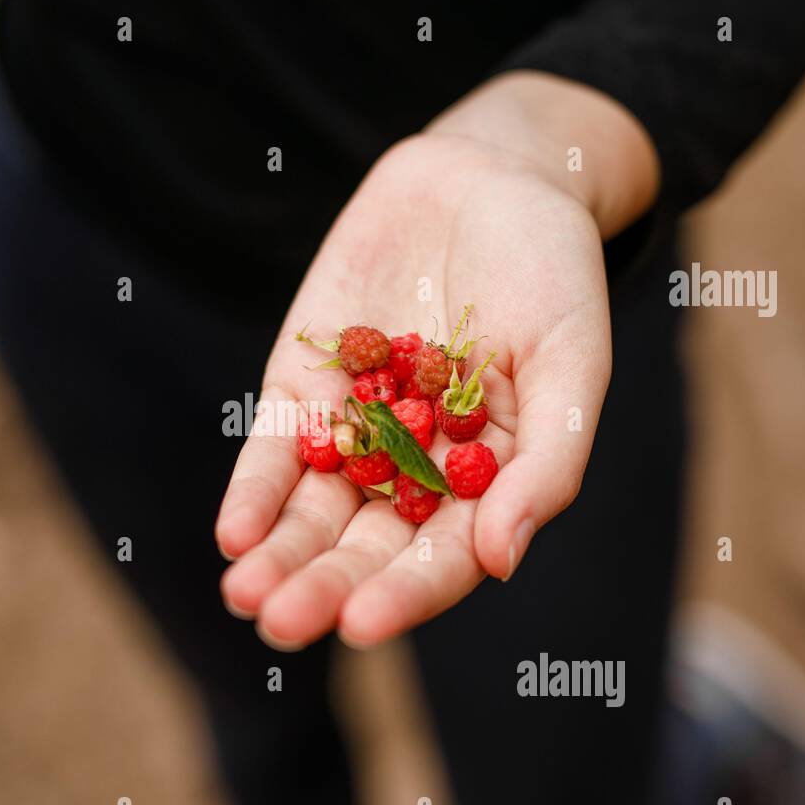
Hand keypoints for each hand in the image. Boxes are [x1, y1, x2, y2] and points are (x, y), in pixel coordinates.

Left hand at [215, 72, 658, 649]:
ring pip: (312, 512)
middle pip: (365, 546)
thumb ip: (546, 463)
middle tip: (281, 626)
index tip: (361, 625)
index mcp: (486, 483)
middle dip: (322, 586)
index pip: (444, 557)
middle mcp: (415, 473)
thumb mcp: (571, 363)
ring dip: (277, 556)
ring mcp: (356, 431)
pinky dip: (255, 489)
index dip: (404, 593)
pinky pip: (274, 449)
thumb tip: (502, 561)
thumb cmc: (552, 275)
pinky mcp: (304, 386)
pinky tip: (233, 531)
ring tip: (243, 595)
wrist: (488, 178)